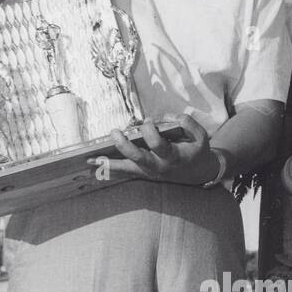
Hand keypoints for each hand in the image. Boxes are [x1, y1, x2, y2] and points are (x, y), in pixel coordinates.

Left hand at [92, 115, 221, 185]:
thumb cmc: (197, 151)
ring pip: (127, 169)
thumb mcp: (200, 135)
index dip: (151, 131)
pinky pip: (125, 171)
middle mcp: (159, 167)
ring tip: (91, 159)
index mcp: (173, 157)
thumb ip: (186, 122)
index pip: (158, 145)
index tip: (149, 120)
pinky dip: (110, 168)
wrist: (198, 172)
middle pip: (138, 158)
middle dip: (124, 146)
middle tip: (115, 132)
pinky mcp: (144, 173)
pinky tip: (95, 164)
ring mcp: (150, 172)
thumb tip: (164, 117)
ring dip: (109, 163)